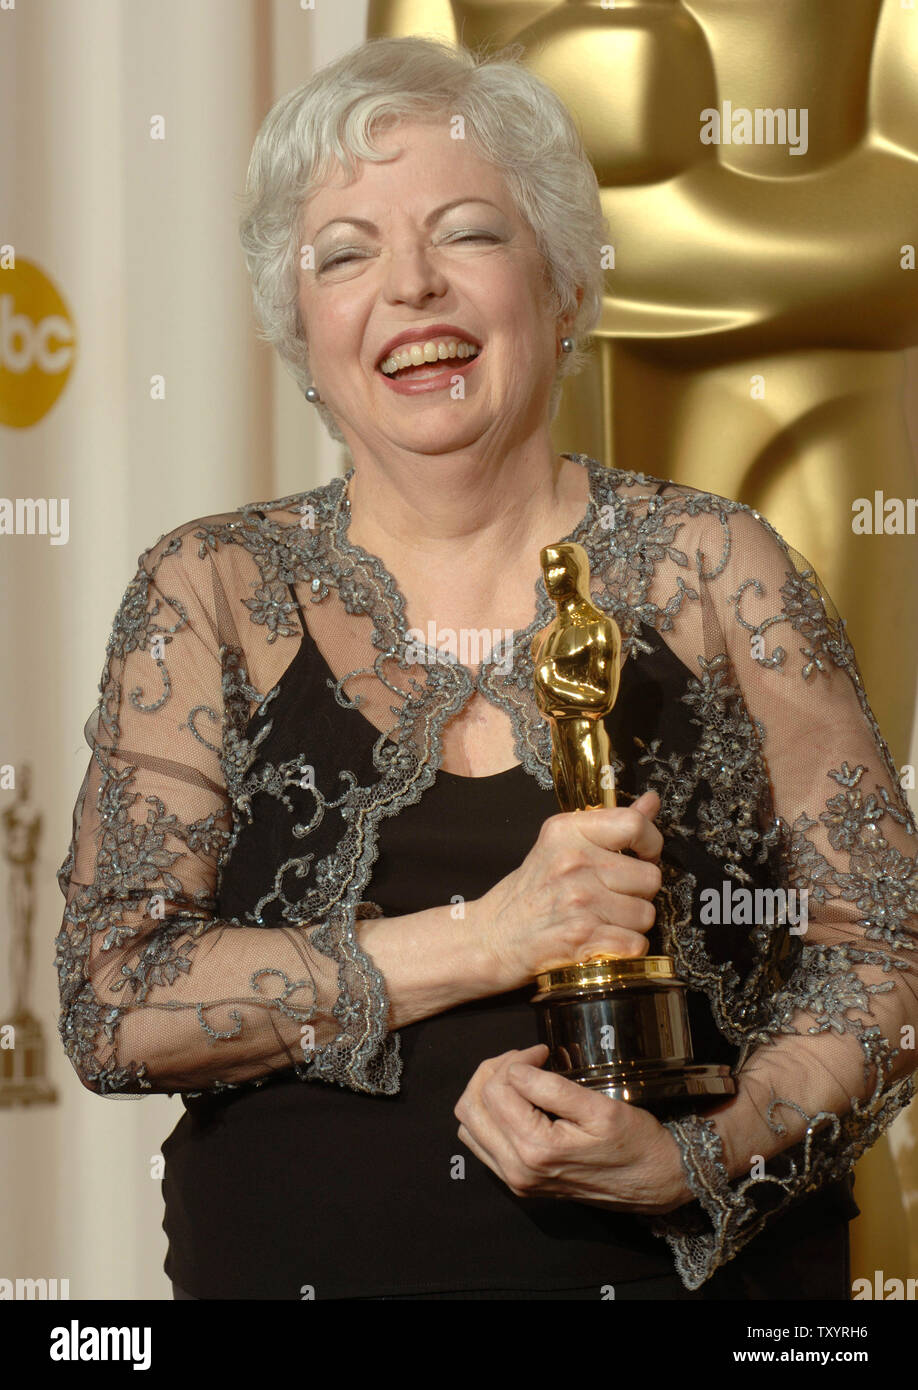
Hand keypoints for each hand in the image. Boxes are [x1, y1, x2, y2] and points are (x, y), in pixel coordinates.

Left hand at [455, 1044, 690, 1215]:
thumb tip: (516, 1069)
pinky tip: (515, 1101)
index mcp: (535, 1149)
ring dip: (485, 1092)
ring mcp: (516, 1180)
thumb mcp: (599, 1108)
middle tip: (525, 1058)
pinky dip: (488, 1115)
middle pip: (471, 1106)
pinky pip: (481, 1143)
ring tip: (517, 1076)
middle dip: (492, 1071)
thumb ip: (551, 1088)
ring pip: (469, 1125)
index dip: (515, 1060)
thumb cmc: (634, 1143)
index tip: (542, 1051)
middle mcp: (517, 1170)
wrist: (655, 1182)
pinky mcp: (520, 1181)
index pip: (495, 1089)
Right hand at [470, 789, 663, 991]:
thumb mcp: (561, 845)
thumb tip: (652, 802)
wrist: (491, 937)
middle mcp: (575, 862)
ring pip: (646, 914)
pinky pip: (636, 943)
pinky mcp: (583, 937)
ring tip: (602, 920)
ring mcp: (579, 900)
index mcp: (568, 831)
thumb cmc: (530, 892)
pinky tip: (602, 941)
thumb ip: (610, 823)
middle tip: (610, 897)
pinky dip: (625, 949)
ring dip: (631, 924)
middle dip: (638, 893)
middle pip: (650, 877)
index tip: (642, 856)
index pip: (635, 824)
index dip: (651, 844)